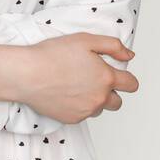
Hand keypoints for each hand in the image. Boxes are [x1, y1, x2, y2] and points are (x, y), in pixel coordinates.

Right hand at [16, 34, 137, 124]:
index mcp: (106, 78)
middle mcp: (99, 97)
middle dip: (110, 92)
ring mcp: (86, 110)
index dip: (127, 79)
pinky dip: (79, 106)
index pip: (131, 85)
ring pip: (99, 109)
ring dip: (94, 100)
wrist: (28, 74)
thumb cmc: (53, 54)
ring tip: (76, 85)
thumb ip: (113, 46)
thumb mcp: (86, 40)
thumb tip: (129, 55)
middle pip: (118, 102)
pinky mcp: (72, 119)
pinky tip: (65, 93)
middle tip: (93, 80)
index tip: (117, 75)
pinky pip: (83, 115)